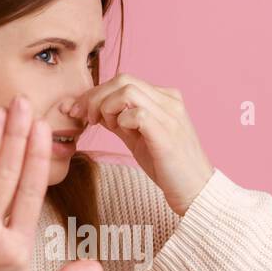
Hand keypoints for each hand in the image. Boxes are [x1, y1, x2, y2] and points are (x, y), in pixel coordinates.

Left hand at [62, 73, 213, 215]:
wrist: (195, 190)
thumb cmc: (167, 167)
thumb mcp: (139, 138)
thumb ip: (121, 121)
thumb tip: (94, 110)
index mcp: (165, 98)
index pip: (124, 81)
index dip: (95, 92)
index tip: (76, 109)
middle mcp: (170, 100)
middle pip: (123, 80)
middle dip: (95, 96)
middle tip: (84, 118)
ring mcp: (170, 114)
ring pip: (127, 91)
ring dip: (106, 107)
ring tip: (103, 126)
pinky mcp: (167, 133)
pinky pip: (137, 114)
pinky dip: (121, 121)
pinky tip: (122, 133)